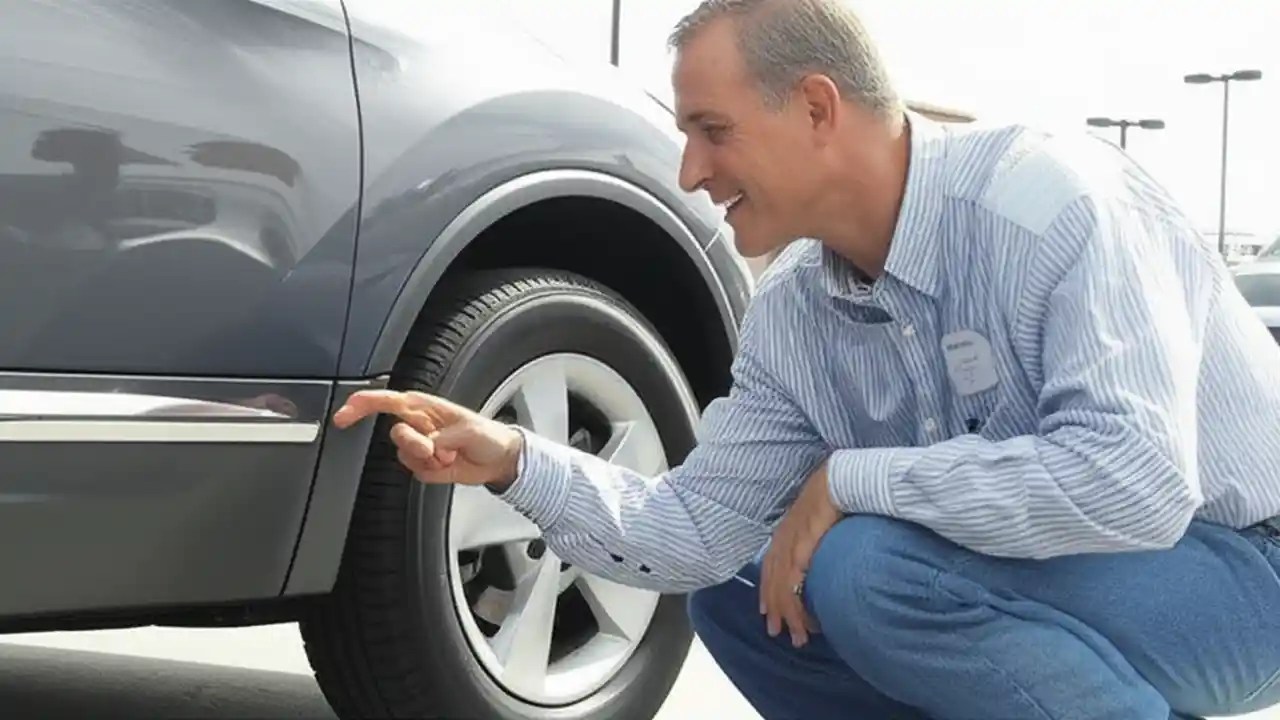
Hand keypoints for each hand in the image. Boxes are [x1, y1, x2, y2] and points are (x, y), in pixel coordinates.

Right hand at [332, 390, 522, 489]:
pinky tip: (448, 465)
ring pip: (405, 456)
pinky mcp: (425, 465)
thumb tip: (425, 446)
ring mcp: (421, 446)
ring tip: (448, 456)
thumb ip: (442, 438)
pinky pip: (416, 472)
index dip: (362, 405)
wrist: (499, 459)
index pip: (387, 401)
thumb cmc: (488, 435)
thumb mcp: (468, 430)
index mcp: (426, 408)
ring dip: (426, 460)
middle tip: (433, 448)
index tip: (345, 414)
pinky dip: (433, 473)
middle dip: (413, 445)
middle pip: (396, 434)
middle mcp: (419, 425)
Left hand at [760, 461, 840, 647]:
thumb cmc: (833, 496)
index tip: (766, 610)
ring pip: (782, 588)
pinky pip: (795, 582)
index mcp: (785, 533)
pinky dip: (797, 603)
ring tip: (795, 636)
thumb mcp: (817, 520)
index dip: (767, 590)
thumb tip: (820, 554)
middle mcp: (782, 540)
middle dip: (774, 609)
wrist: (839, 479)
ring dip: (788, 615)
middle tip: (775, 632)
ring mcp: (790, 544)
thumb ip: (814, 538)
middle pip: (772, 582)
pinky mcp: (802, 547)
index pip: (770, 568)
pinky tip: (801, 618)